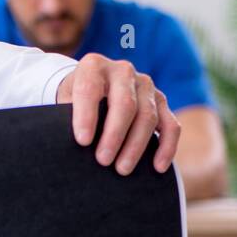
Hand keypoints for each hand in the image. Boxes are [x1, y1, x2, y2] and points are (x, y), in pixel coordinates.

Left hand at [55, 53, 179, 174]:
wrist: (93, 89)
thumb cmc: (74, 99)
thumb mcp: (64, 100)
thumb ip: (66, 116)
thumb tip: (73, 145)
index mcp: (93, 66)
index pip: (90, 90)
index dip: (86, 116)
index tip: (82, 142)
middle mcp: (122, 71)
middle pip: (125, 104)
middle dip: (114, 135)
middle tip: (103, 161)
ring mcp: (145, 85)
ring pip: (148, 116)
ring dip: (135, 146)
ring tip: (122, 169)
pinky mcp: (161, 101)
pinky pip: (171, 125)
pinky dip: (167, 147)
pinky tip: (158, 167)